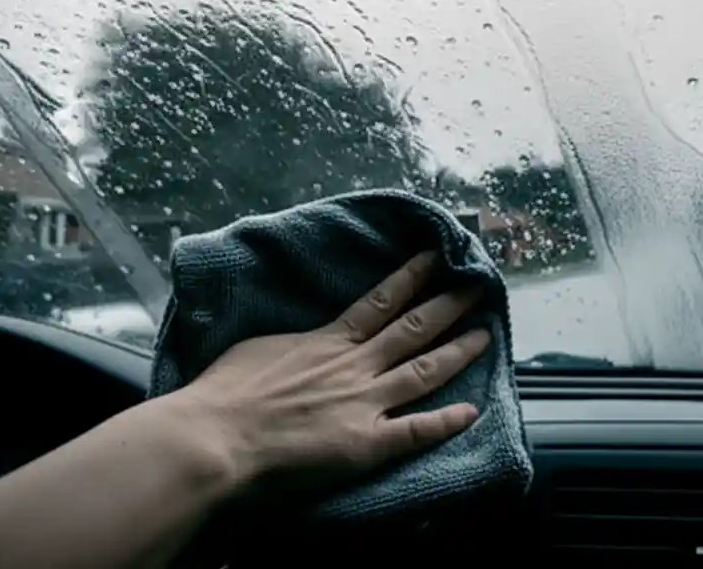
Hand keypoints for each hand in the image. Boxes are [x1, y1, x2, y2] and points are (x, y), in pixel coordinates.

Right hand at [170, 250, 489, 497]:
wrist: (216, 437)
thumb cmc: (223, 394)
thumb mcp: (259, 348)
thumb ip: (293, 344)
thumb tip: (300, 344)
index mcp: (327, 341)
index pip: (381, 301)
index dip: (413, 277)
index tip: (437, 257)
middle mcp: (355, 367)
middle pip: (414, 328)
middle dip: (450, 304)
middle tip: (479, 285)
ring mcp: (364, 404)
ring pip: (423, 371)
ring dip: (458, 352)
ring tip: (486, 335)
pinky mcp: (366, 445)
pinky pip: (415, 431)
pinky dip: (446, 422)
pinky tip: (471, 412)